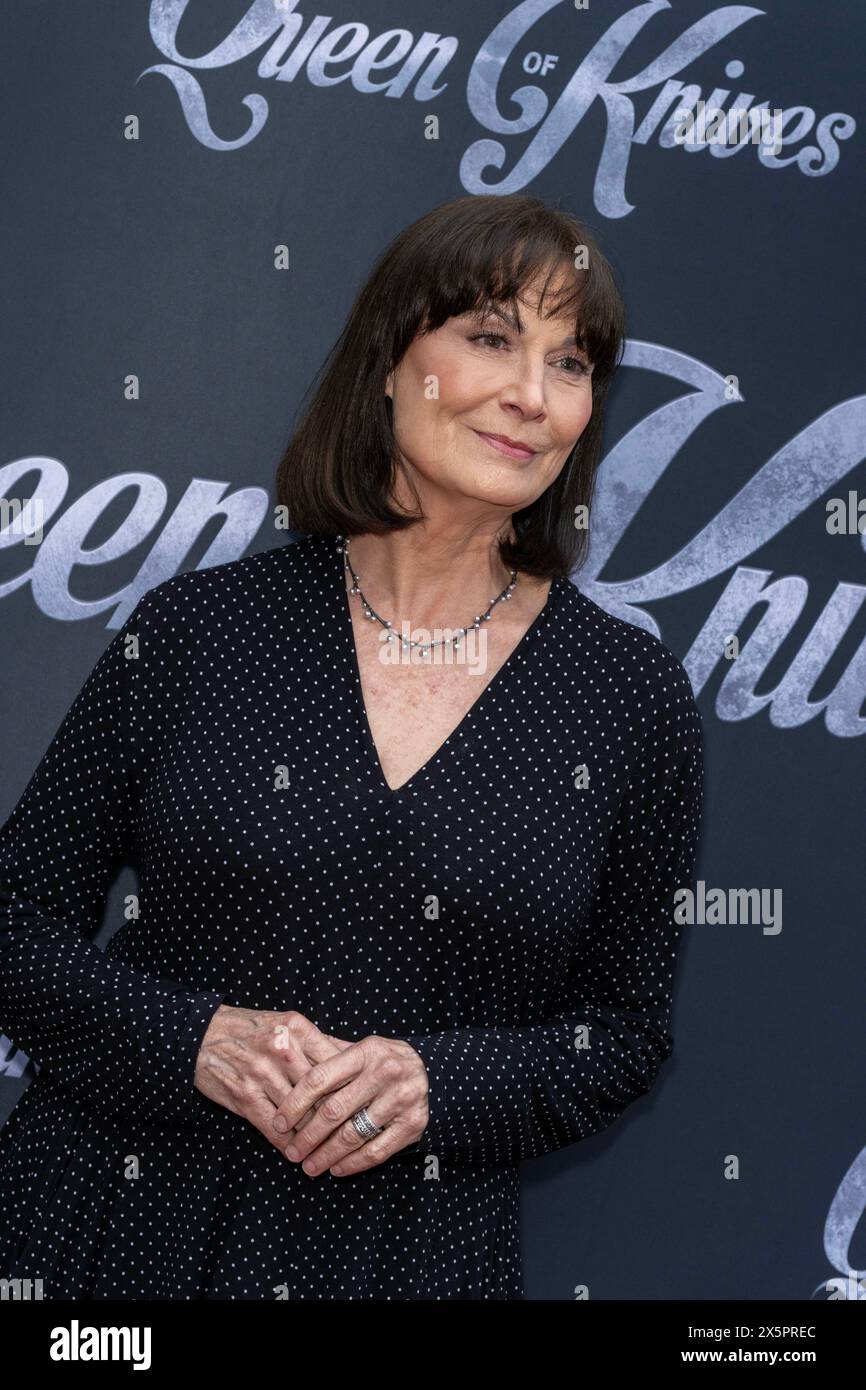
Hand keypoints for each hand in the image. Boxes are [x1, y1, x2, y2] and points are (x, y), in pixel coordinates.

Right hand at [193, 1005, 351, 1151]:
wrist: (202, 1035)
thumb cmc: (252, 1030)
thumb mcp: (288, 1024)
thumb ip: (321, 1041)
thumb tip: (358, 1056)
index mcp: (298, 1028)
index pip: (337, 1064)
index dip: (353, 1088)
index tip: (363, 1106)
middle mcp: (282, 1049)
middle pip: (322, 1092)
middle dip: (338, 1117)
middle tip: (353, 1135)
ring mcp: (262, 1073)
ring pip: (301, 1114)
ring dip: (314, 1137)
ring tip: (327, 1150)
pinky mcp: (244, 1096)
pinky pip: (274, 1128)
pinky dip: (288, 1144)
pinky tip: (296, 1152)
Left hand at [272, 1034, 429, 1176]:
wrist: (433, 1070)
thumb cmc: (384, 1061)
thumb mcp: (361, 1049)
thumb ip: (329, 1055)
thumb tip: (287, 1063)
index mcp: (366, 1051)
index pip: (319, 1078)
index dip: (295, 1104)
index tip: (278, 1123)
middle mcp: (385, 1072)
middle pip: (334, 1111)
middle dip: (307, 1136)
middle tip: (291, 1153)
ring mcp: (402, 1098)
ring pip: (353, 1135)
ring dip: (326, 1155)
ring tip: (309, 1167)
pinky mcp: (414, 1123)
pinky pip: (377, 1151)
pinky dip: (353, 1164)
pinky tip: (337, 1169)